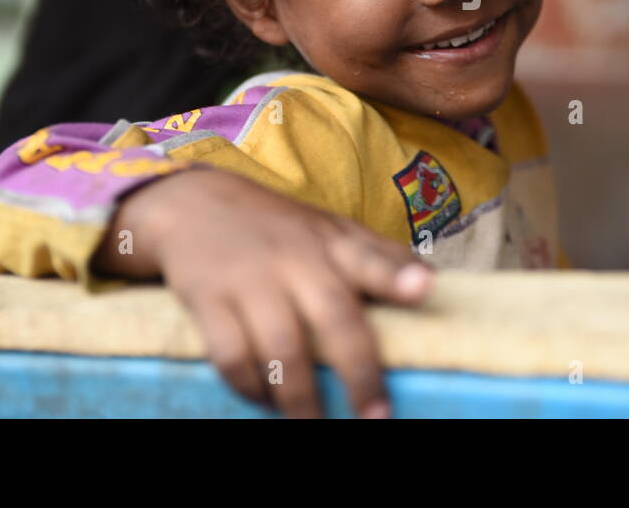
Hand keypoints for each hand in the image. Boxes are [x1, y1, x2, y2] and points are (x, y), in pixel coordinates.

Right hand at [94, 168, 433, 417]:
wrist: (194, 203)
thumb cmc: (281, 229)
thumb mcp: (331, 230)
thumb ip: (379, 257)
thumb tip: (434, 283)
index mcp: (333, 243)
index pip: (371, 256)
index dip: (397, 275)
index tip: (423, 288)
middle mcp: (296, 259)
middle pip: (334, 317)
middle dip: (359, 372)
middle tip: (377, 418)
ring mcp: (251, 279)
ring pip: (283, 348)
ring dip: (301, 399)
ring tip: (316, 426)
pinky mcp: (209, 299)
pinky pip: (231, 355)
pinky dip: (250, 387)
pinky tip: (264, 403)